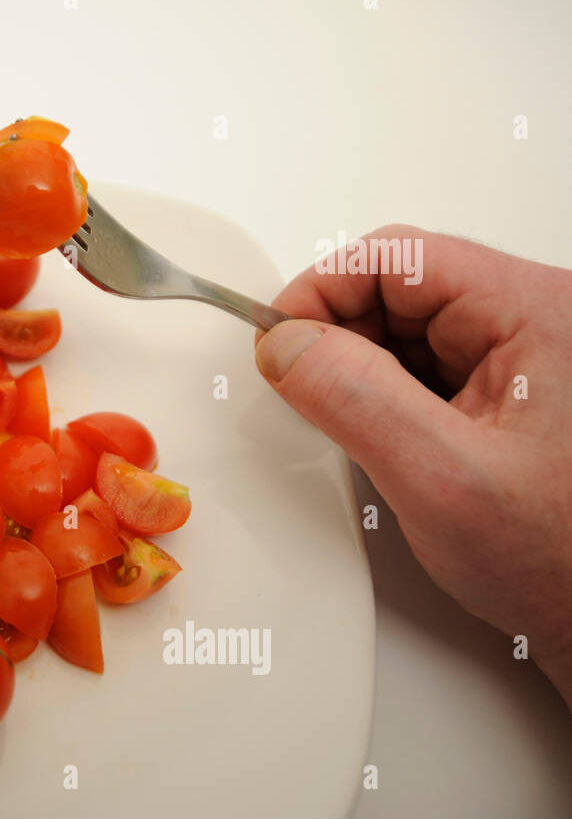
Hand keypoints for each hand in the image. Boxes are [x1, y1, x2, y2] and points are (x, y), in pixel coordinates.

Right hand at [254, 226, 571, 708]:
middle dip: (337, 335)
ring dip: (360, 371)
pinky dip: (385, 398)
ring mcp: (526, 358)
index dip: (322, 292)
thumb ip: (355, 398)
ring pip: (407, 331)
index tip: (276, 341)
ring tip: (359, 431)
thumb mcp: (441, 479)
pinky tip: (386, 442)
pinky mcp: (511, 393)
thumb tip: (287, 344)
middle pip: (399, 288)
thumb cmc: (567, 560)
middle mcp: (538, 323)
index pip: (398, 258)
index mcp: (539, 313)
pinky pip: (424, 370)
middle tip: (300, 388)